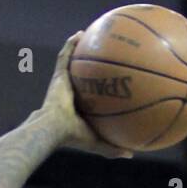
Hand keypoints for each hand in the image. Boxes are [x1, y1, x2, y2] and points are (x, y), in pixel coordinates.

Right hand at [40, 32, 133, 158]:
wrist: (54, 128)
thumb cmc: (74, 137)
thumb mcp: (98, 142)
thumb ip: (113, 147)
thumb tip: (132, 154)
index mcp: (78, 108)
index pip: (90, 95)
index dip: (97, 88)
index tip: (108, 81)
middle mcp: (70, 93)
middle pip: (81, 76)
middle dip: (89, 66)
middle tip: (101, 56)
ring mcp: (62, 83)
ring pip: (71, 63)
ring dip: (78, 50)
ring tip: (88, 36)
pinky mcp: (57, 76)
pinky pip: (65, 55)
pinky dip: (71, 44)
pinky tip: (80, 33)